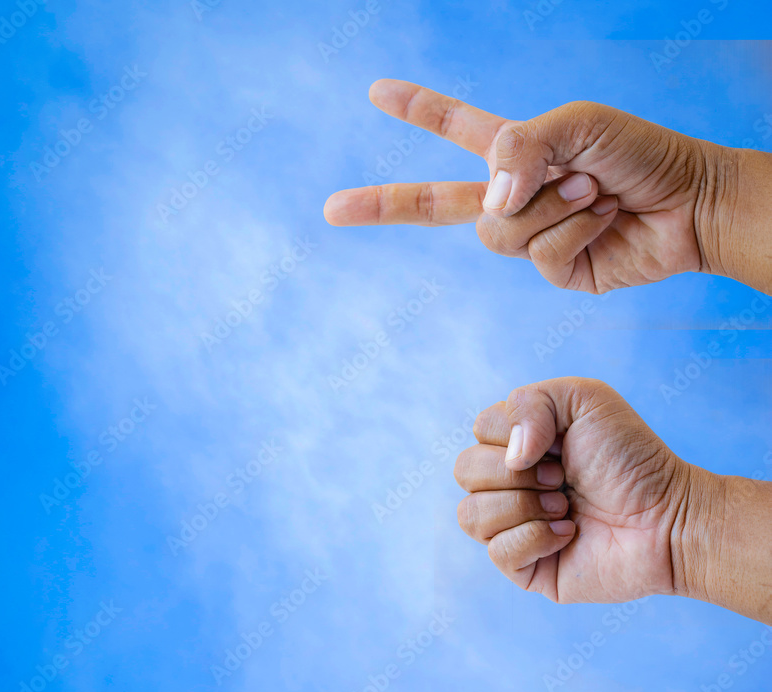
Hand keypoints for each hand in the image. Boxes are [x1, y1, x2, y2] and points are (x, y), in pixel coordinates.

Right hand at [324, 80, 771, 293]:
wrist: (688, 204)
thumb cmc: (639, 153)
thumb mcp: (578, 125)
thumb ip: (522, 150)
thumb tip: (489, 205)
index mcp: (513, 152)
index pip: (453, 129)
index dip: (415, 110)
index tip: (375, 92)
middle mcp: (513, 196)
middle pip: (433, 205)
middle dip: (380, 205)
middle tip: (331, 208)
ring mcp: (529, 238)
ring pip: (500, 231)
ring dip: (552, 206)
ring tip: (594, 191)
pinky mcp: (552, 270)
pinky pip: (539, 256)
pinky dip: (574, 232)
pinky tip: (602, 219)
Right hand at [454, 376, 693, 604]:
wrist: (667, 515)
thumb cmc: (631, 457)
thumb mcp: (585, 400)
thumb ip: (531, 403)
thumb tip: (509, 457)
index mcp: (519, 446)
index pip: (479, 430)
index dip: (516, 435)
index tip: (561, 446)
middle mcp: (509, 485)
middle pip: (465, 470)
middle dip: (517, 474)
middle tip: (563, 479)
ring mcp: (513, 528)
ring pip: (470, 514)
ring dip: (524, 506)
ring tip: (566, 508)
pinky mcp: (524, 568)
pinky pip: (496, 552)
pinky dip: (535, 538)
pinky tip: (569, 534)